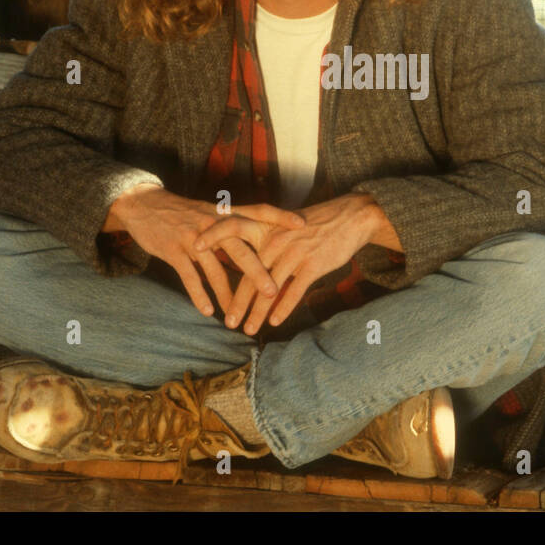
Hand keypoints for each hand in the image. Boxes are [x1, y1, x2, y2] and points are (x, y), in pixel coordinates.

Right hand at [108, 185, 303, 317]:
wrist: (143, 205)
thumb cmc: (183, 213)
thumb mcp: (210, 214)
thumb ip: (234, 228)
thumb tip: (260, 246)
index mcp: (225, 214)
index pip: (258, 211)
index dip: (280, 217)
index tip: (303, 226)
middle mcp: (212, 223)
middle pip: (240, 248)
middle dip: (257, 271)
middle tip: (273, 292)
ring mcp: (193, 237)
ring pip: (215, 268)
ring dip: (227, 293)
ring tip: (237, 313)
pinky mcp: (173, 250)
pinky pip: (189, 276)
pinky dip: (199, 294)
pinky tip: (208, 310)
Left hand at [193, 193, 380, 334]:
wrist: (350, 217)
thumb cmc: (315, 223)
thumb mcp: (286, 226)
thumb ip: (264, 239)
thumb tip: (243, 257)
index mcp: (267, 226)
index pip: (231, 226)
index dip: (212, 235)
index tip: (194, 249)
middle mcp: (276, 239)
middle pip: (248, 273)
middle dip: (237, 300)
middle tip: (227, 321)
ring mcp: (294, 252)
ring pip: (268, 287)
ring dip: (257, 312)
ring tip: (247, 328)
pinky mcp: (312, 264)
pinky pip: (293, 290)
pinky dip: (283, 307)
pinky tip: (275, 321)